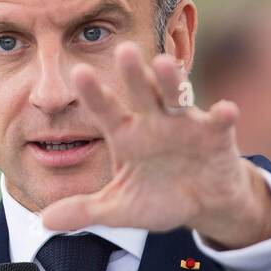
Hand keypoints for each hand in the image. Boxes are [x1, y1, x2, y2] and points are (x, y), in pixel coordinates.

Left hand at [38, 41, 270, 247]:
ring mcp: (185, 124)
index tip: (78, 73)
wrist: (202, 205)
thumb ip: (84, 210)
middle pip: (141, 91)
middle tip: (123, 50)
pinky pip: (219, 121)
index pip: (105, 109)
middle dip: (133, 73)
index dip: (93, 93)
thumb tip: (44, 221)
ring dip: (172, 81)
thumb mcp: (118, 208)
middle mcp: (153, 120)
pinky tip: (225, 110)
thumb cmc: (157, 197)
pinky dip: (222, 115)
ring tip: (164, 64)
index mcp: (126, 134)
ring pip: (177, 97)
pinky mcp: (216, 135)